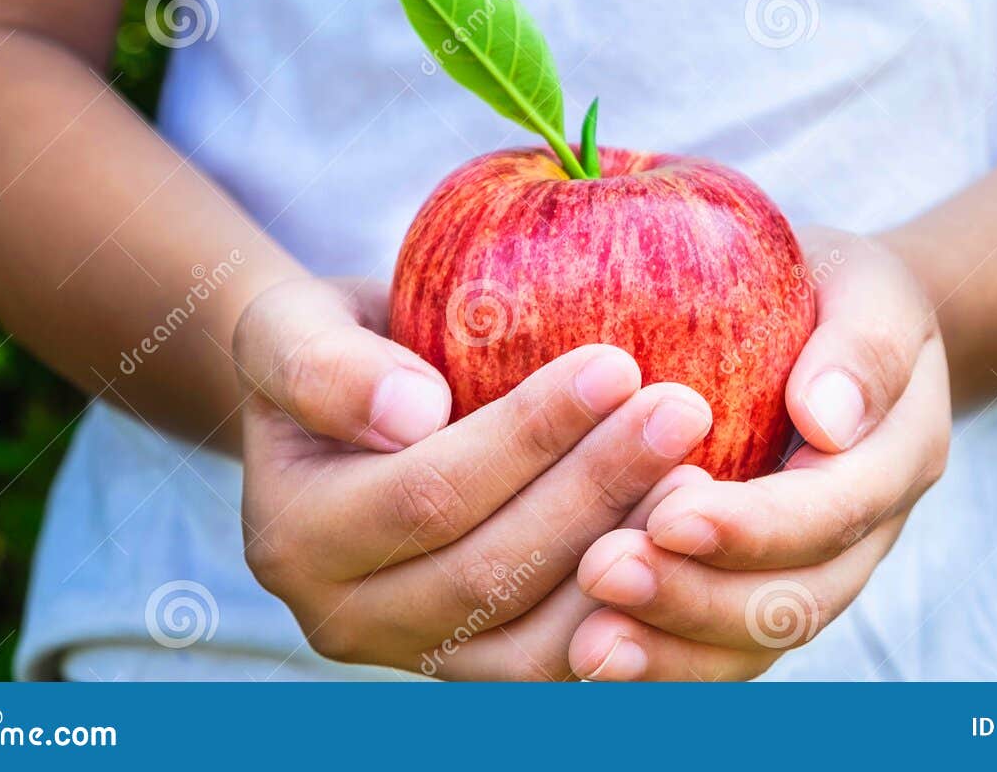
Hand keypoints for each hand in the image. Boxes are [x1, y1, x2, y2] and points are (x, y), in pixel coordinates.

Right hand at [233, 277, 714, 677]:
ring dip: (626, 557)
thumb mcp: (295, 328)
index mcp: (297, 536)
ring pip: (533, 640)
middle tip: (683, 410)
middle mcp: (345, 617)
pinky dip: (630, 613)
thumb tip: (413, 413)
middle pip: (488, 573)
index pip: (427, 494)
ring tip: (701, 477)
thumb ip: (329, 368)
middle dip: (596, 488)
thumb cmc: (329, 347)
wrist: (339, 410)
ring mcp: (414, 655)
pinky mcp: (477, 668)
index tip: (616, 364)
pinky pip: (563, 664)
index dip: (527, 437)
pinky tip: (689, 540)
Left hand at [566, 229, 949, 679]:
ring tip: (590, 644)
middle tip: (602, 572)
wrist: (840, 324)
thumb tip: (826, 419)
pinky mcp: (759, 588)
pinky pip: (718, 649)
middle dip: (697, 598)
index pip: (832, 512)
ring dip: (672, 650)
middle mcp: (863, 534)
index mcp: (897, 456)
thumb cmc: (836, 290)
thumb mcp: (867, 289)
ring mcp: (814, 570)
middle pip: (794, 601)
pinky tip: (589, 659)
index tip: (670, 517)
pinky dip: (661, 664)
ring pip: (755, 642)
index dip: (754, 527)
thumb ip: (860, 348)